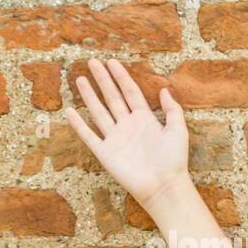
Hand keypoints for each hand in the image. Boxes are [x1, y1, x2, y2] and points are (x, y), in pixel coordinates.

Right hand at [64, 58, 189, 207]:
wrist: (164, 185)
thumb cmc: (174, 160)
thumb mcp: (178, 131)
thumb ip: (173, 110)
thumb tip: (165, 89)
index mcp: (145, 120)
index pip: (130, 93)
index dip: (122, 77)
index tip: (112, 62)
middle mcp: (128, 126)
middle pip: (113, 98)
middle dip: (103, 80)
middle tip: (92, 62)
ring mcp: (116, 138)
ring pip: (99, 112)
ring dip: (89, 96)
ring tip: (80, 79)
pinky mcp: (105, 152)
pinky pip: (89, 135)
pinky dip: (78, 124)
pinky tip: (70, 111)